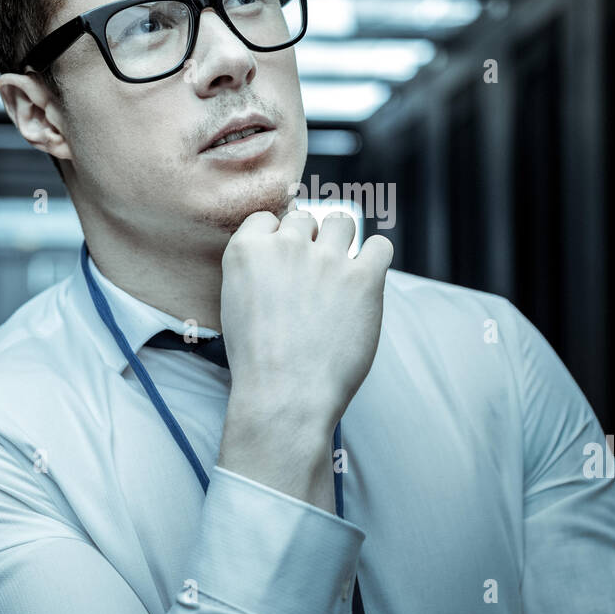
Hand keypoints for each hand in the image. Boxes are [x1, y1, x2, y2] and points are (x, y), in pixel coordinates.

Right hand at [219, 209, 392, 438]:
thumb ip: (255, 273)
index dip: (278, 237)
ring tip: (341, 271)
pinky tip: (368, 275)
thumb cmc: (259, 362)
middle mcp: (286, 246)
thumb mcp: (234, 305)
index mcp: (247, 250)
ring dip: (342, 242)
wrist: (286, 395)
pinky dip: (376, 256)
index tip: (285, 258)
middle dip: (310, 241)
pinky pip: (379, 246)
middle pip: (305, 220)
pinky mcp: (363, 277)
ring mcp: (327, 259)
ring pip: (341, 223)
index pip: (267, 218)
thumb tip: (279, 264)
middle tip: (313, 275)